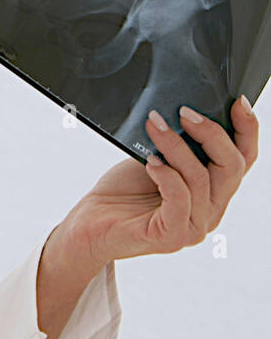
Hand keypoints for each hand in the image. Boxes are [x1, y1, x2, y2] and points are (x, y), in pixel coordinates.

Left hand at [58, 98, 258, 269]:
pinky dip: (166, 175)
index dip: (247, 130)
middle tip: (185, 112)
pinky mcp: (172, 236)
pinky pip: (180, 198)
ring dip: (177, 146)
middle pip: (232, 167)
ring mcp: (194, 226)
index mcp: (214, 191)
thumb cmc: (123, 192)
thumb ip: (178, 145)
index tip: (237, 102)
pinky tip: (150, 162)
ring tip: (155, 126)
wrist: (92, 225)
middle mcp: (211, 211)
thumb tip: (186, 112)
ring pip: (201, 178)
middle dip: (211, 133)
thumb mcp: (156, 159)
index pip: (243, 159)